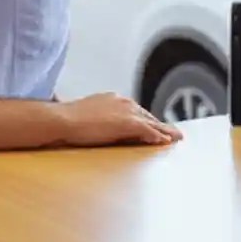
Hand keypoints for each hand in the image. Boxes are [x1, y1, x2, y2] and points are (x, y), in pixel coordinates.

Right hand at [57, 93, 184, 146]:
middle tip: (172, 133)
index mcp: (113, 99)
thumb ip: (94, 118)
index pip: (134, 111)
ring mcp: (127, 111)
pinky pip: (148, 130)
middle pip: (146, 115)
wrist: (64, 119)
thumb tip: (89, 123)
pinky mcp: (128, 122)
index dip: (145, 120)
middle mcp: (123, 102)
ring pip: (151, 122)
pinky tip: (165, 142)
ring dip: (164, 131)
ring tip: (176, 138)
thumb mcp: (84, 116)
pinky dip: (157, 136)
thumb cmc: (67, 120)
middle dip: (159, 125)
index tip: (154, 127)